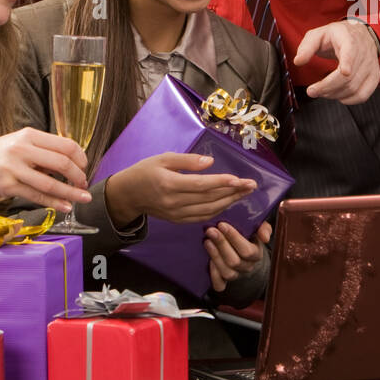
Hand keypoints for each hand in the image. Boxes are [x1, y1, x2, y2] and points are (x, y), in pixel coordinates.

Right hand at [0, 127, 90, 211]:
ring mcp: (14, 168)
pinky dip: (55, 203)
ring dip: (71, 193)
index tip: (84, 167)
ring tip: (82, 198)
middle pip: (63, 163)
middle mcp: (22, 149)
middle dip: (79, 176)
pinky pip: (37, 196)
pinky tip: (65, 206)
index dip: (81, 158)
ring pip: (51, 183)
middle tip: (84, 184)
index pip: (66, 144)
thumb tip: (70, 162)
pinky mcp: (8, 186)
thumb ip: (41, 150)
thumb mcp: (18, 143)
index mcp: (28, 135)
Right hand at [105, 152, 255, 225]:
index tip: (240, 179)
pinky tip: (229, 202)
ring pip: (209, 210)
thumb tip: (210, 162)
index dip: (222, 183)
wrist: (128, 195)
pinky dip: (218, 211)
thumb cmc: (145, 171)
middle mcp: (174, 202)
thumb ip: (187, 161)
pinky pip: (202, 217)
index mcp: (169, 184)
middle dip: (233, 192)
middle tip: (251, 185)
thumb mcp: (163, 158)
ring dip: (230, 202)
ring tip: (245, 193)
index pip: (201, 185)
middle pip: (209, 199)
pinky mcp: (178, 220)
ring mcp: (176, 214)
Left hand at [206, 221, 272, 291]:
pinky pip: (219, 285)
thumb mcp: (258, 228)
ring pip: (227, 272)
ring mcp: (236, 275)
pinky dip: (213, 275)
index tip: (222, 225)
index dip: (233, 238)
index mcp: (256, 255)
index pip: (247, 250)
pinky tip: (207, 261)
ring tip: (207, 241)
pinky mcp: (225, 282)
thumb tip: (265, 238)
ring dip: (215, 256)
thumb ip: (264, 228)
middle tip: (210, 231)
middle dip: (221, 244)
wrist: (241, 250)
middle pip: (234, 261)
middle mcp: (247, 267)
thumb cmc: (248, 235)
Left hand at [293, 20, 379, 103]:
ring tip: (322, 92)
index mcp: (348, 38)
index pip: (351, 51)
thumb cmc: (336, 36)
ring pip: (354, 88)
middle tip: (312, 91)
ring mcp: (371, 65)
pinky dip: (349, 100)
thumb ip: (306, 47)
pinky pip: (363, 95)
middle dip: (327, 87)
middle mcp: (363, 52)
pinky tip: (338, 95)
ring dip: (334, 94)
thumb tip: (298, 61)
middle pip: (348, 77)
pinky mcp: (374, 77)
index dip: (348, 62)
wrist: (358, 34)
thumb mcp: (318, 35)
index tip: (345, 71)